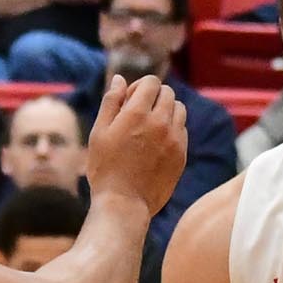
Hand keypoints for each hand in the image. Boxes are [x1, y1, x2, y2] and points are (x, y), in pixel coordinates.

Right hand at [87, 75, 188, 217]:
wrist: (124, 203)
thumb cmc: (105, 168)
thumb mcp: (99, 132)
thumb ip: (111, 101)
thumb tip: (119, 79)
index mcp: (137, 113)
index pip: (151, 82)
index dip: (140, 87)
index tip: (130, 101)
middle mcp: (160, 123)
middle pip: (168, 93)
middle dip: (154, 97)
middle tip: (138, 114)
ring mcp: (174, 139)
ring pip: (180, 110)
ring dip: (166, 111)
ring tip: (150, 127)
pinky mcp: (182, 155)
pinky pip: (182, 131)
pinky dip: (172, 130)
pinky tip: (157, 144)